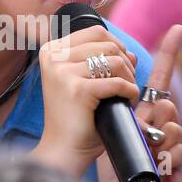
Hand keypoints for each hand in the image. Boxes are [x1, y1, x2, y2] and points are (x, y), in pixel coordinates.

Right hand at [33, 25, 139, 174]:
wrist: (64, 150)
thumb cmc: (76, 117)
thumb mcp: (86, 82)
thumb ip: (104, 61)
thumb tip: (130, 52)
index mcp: (52, 51)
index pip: (96, 31)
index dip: (116, 46)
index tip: (121, 67)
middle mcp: (54, 57)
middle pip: (108, 44)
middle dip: (126, 64)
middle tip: (126, 85)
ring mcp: (63, 72)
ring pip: (115, 60)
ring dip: (129, 78)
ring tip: (126, 95)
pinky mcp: (77, 90)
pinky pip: (117, 82)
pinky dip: (129, 91)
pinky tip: (127, 101)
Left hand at [98, 25, 181, 181]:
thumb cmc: (114, 170)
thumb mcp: (109, 132)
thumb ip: (110, 106)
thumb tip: (102, 76)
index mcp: (146, 112)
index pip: (159, 78)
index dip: (169, 53)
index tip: (177, 28)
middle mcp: (164, 123)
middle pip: (166, 102)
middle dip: (150, 117)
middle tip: (139, 134)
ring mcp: (176, 142)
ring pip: (172, 124)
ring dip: (155, 140)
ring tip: (145, 153)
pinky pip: (180, 148)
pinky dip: (166, 158)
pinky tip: (159, 166)